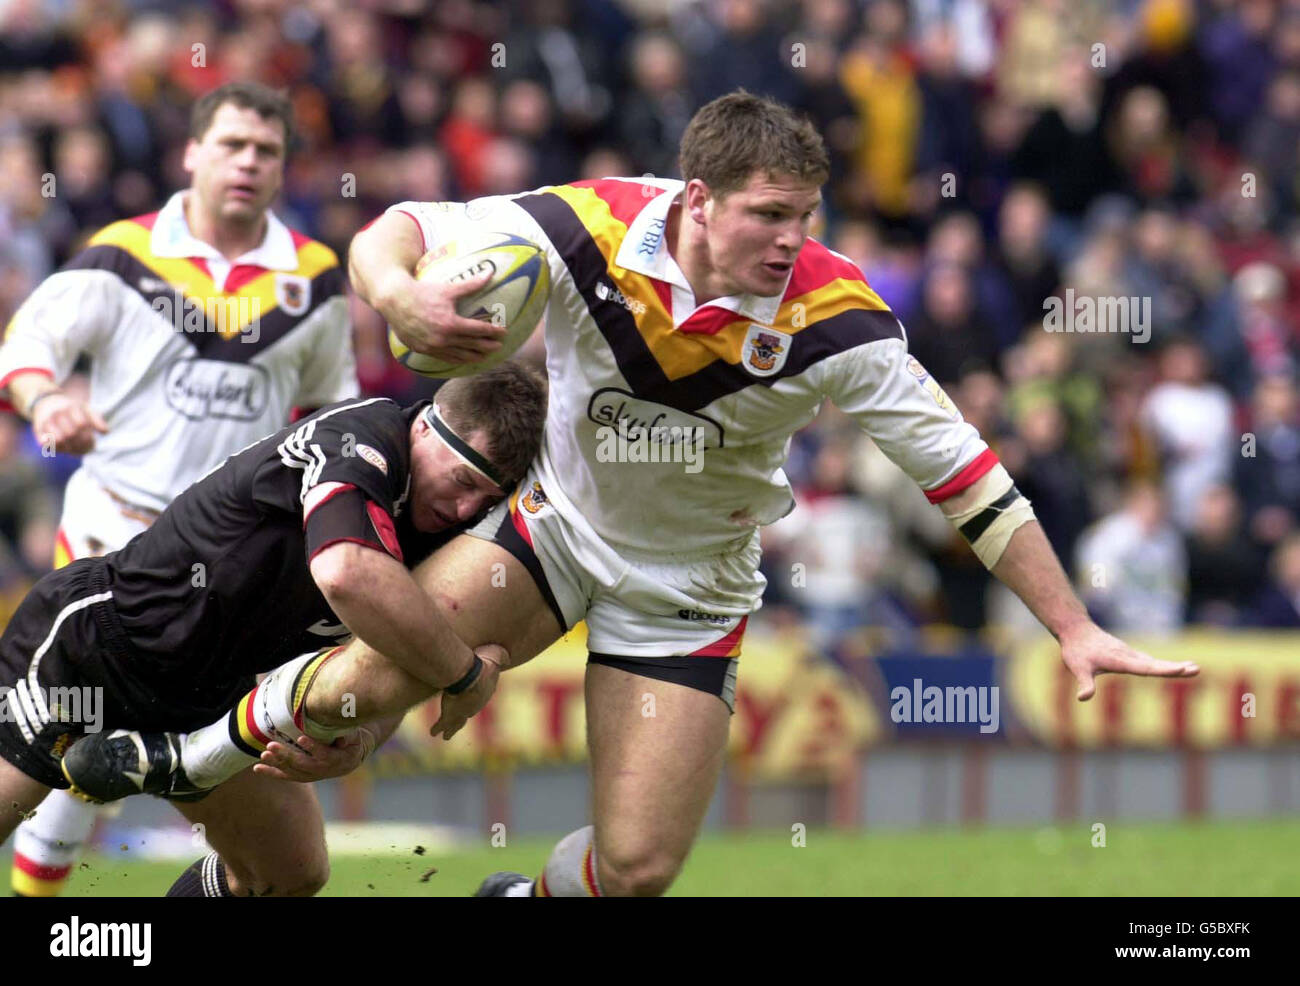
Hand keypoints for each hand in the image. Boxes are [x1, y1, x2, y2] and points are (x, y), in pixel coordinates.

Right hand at [31, 393, 107, 454]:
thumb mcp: (86, 410)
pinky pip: (48, 445)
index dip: (88, 435)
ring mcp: (46, 421)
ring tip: (76, 448)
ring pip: (59, 440)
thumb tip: (105, 432)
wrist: (47, 403)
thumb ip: (97, 420)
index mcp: (71, 407)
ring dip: (71, 449)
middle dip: (81, 444)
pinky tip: (65, 448)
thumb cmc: (73, 411)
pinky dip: (59, 449)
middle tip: (86, 446)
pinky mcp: (38, 430)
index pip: (82, 424)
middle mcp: (57, 413)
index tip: (92, 438)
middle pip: (71, 434)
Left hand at [251, 730, 374, 782]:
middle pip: (302, 764)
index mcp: (335, 759)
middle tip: (271, 745)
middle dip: (286, 755)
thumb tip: (342, 738)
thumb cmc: (350, 744)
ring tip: (264, 754)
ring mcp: (309, 775)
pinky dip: (270, 772)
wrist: (348, 762)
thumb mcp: (354, 738)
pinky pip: (284, 776)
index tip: (301, 738)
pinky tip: (257, 768)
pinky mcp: (300, 776)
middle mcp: (321, 770)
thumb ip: (348, 736)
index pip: (324, 754)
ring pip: (291, 771)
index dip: (312, 747)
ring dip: (276, 763)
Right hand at [380, 266, 505, 364]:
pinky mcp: (422, 350)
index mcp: (450, 324)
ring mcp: (432, 347)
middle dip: (488, 346)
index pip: (478, 330)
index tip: (504, 332)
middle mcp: (442, 339)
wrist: (394, 300)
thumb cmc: (422, 292)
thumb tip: (490, 273)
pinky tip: (464, 358)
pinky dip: (457, 359)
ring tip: (485, 356)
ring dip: (475, 356)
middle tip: (499, 346)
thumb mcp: (448, 288)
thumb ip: (471, 285)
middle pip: (472, 345)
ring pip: (459, 356)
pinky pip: (444, 358)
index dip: (493, 331)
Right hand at [429, 644, 505, 740]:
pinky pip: (442, 724)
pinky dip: (438, 728)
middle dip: (465, 713)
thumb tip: (506, 657)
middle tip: (463, 716)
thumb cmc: (484, 664)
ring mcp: (463, 712)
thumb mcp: (497, 656)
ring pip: (457, 723)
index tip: (475, 693)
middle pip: (469, 711)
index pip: (482, 694)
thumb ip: (502, 656)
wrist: (471, 678)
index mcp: (486, 692)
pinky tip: (433, 733)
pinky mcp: (450, 715)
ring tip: (447, 736)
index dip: (478, 693)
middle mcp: (475, 706)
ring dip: (451, 729)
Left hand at [1058, 621, 1198, 700]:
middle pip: (1156, 664)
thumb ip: (1084, 683)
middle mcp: (1129, 655)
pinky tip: (1170, 667)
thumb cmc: (1076, 650)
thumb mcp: (1077, 668)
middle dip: (1176, 668)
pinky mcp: (1127, 653)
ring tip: (1193, 668)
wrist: (1075, 629)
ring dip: (1172, 666)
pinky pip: (1148, 660)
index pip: (1146, 668)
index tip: (1182, 669)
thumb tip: (1083, 698)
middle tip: (1197, 669)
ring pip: (1154, 661)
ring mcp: (1129, 653)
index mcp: (1120, 660)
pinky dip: (1161, 665)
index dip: (1164, 670)